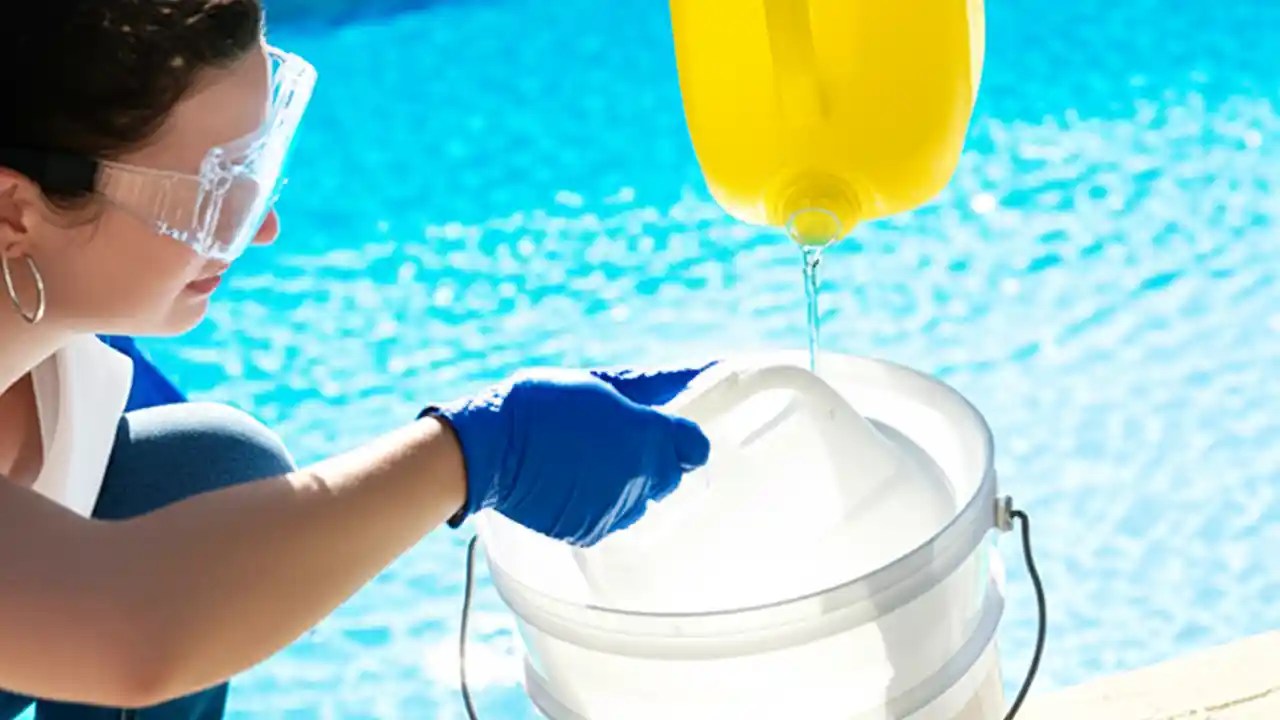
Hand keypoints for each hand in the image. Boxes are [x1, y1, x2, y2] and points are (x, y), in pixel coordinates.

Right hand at [426, 364, 714, 545]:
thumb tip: (695, 375)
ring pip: (639, 500)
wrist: (490, 449)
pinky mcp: (591, 531)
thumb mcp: (599, 382)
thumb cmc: (542, 405)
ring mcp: (616, 510)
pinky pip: (609, 517)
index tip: (664, 429)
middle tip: (613, 440)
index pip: (696, 448)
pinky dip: (597, 504)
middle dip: (651, 459)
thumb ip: (650, 388)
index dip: (682, 437)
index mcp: (648, 438)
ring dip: (624, 483)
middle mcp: (640, 479)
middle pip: (669, 476)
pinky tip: (569, 482)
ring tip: (584, 461)